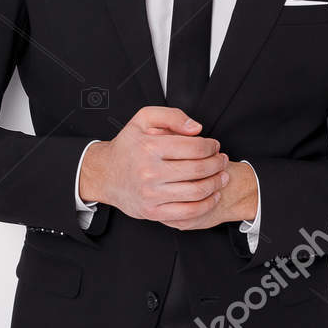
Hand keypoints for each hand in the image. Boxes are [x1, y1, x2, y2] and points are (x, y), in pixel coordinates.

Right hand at [79, 106, 228, 229]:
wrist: (105, 174)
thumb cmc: (127, 147)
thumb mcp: (143, 119)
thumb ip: (172, 116)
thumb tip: (197, 129)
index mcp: (149, 147)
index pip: (195, 147)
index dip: (211, 146)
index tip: (214, 147)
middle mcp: (149, 172)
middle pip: (199, 170)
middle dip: (218, 164)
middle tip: (222, 161)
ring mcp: (151, 194)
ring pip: (197, 191)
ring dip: (216, 184)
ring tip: (221, 177)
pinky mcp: (153, 212)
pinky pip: (189, 212)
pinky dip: (207, 205)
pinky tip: (212, 196)